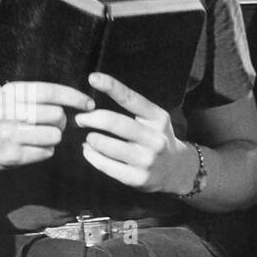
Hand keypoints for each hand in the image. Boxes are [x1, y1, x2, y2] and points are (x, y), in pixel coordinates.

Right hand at [0, 81, 94, 183]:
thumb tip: (78, 99)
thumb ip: (37, 96)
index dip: (75, 97)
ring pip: (54, 135)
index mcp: (11, 92)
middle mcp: (9, 110)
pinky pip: (46, 152)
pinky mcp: (13, 155)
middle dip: (61, 122)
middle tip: (53, 125)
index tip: (89, 104)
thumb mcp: (10, 99)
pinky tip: (32, 148)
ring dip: (54, 138)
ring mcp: (10, 134)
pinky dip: (45, 151)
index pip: (51, 91)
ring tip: (41, 136)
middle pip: (57, 115)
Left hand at [74, 72, 197, 193]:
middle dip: (91, 118)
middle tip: (79, 118)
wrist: (176, 170)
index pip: (132, 99)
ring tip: (87, 137)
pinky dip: (92, 156)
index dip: (112, 86)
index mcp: (158, 118)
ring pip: (108, 146)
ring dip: (91, 139)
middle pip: (115, 123)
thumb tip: (94, 96)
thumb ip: (131, 107)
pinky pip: (106, 166)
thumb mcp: (152, 118)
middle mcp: (155, 138)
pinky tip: (88, 151)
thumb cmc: (155, 138)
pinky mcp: (137, 178)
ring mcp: (147, 160)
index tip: (93, 77)